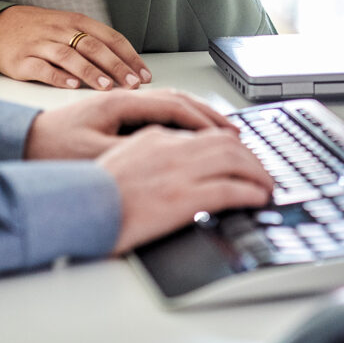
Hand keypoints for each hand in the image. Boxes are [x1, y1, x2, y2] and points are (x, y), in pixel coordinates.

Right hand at [0, 6, 149, 89]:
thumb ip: (94, 43)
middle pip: (93, 47)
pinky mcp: (21, 60)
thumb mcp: (69, 27)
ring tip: (107, 86)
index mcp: (76, 21)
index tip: (144, 75)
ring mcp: (40, 44)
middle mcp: (60, 30)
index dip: (129, 56)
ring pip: (69, 56)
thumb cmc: (42, 31)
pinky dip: (58, 77)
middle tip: (133, 84)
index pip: (110, 37)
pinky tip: (71, 86)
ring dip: (90, 72)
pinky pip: (41, 67)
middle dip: (116, 66)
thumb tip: (128, 66)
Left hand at [23, 88, 237, 160]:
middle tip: (235, 132)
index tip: (226, 136)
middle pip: (177, 99)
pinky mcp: (114, 112)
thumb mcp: (91, 156)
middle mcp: (122, 96)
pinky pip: (157, 109)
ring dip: (197, 114)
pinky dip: (180, 118)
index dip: (205, 122)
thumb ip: (130, 153)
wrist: (19, 142)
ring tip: (220, 131)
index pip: (174, 107)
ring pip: (168, 101)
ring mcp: (118, 102)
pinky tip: (188, 131)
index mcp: (119, 103)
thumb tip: (164, 154)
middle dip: (209, 115)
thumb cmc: (49, 150)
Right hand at [98, 126, 274, 254]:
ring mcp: (179, 172)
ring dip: (257, 173)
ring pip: (235, 161)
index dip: (228, 144)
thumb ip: (147, 156)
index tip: (240, 155)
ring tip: (266, 185)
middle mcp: (171, 148)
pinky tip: (258, 198)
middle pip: (226, 142)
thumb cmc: (90, 194)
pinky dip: (250, 192)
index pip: (203, 133)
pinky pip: (230, 190)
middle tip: (261, 170)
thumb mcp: (120, 161)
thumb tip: (170, 168)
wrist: (77, 209)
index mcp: (155, 137)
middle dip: (250, 156)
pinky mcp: (183, 197)